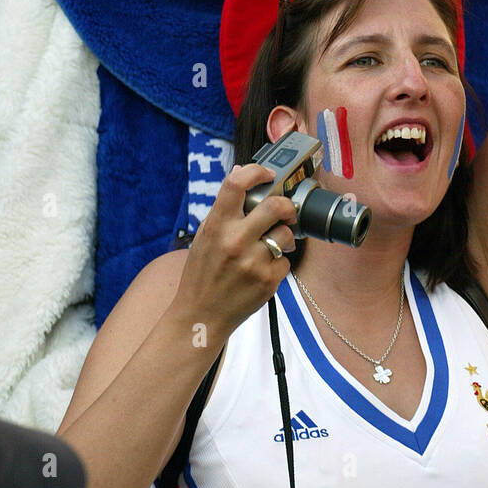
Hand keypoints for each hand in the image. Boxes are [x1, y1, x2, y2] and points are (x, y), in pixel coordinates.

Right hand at [171, 163, 296, 344]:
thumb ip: (225, 209)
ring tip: (274, 244)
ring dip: (285, 236)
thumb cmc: (202, 274)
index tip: (267, 174)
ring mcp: (253, 262)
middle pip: (275, 206)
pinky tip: (264, 269)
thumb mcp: (205, 237)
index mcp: (216, 226)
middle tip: (285, 211)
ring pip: (286, 234)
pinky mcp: (268, 281)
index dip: (256, 172)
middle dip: (286, 206)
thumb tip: (242, 174)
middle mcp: (235, 241)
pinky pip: (286, 260)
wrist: (201, 316)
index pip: (237, 184)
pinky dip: (279, 262)